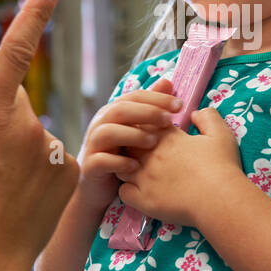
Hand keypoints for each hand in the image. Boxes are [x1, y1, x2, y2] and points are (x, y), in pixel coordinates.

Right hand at [0, 0, 78, 270]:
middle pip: (17, 102)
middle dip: (2, 118)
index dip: (35, 13)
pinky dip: (42, 172)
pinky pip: (56, 159)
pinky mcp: (72, 172)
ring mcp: (52, 150)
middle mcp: (25, 125)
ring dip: (22, 150)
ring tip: (2, 188)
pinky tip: (25, 199)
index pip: (16, 51)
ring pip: (37, 133)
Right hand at [76, 76, 181, 209]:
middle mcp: (101, 124)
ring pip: (108, 132)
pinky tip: (136, 166)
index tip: (180, 105)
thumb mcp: (138, 129)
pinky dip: (119, 162)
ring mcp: (93, 145)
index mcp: (114, 112)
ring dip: (132, 135)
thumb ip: (150, 106)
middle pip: (120, 109)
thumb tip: (167, 82)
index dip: (157, 98)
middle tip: (169, 121)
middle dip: (147, 112)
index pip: (135, 96)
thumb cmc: (123, 155)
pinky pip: (101, 161)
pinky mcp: (90, 166)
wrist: (99, 188)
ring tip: (153, 142)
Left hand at [118, 106, 244, 226]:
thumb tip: (196, 112)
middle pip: (128, 143)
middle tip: (145, 154)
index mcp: (167, 138)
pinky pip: (123, 192)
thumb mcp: (221, 134)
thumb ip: (208, 117)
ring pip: (121, 167)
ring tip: (140, 173)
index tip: (154, 136)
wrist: (219, 198)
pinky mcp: (143, 200)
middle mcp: (151, 155)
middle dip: (133, 146)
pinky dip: (128, 191)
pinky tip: (138, 192)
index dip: (147, 129)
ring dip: (127, 167)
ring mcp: (144, 178)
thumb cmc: (221, 166)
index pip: (145, 125)